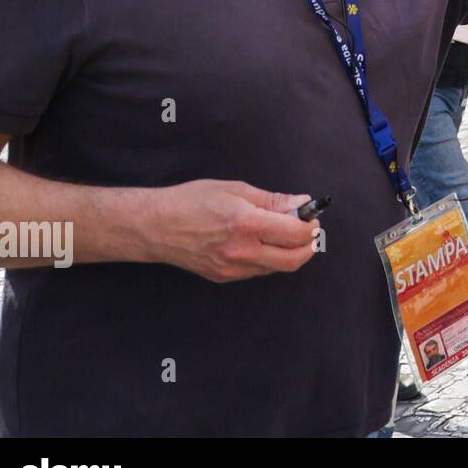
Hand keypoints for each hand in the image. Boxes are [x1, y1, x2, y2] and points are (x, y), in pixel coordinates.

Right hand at [143, 179, 320, 281]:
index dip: (310, 226)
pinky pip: (259, 271)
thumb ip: (272, 200)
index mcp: (244, 224)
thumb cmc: (192, 201)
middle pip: (293, 260)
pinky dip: (270, 258)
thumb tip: (302, 203)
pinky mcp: (225, 277)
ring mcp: (232, 268)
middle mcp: (240, 251)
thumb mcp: (235, 190)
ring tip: (285, 233)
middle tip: (310, 231)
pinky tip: (262, 242)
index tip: (312, 217)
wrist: (155, 227)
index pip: (294, 233)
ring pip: (277, 267)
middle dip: (309, 246)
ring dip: (290, 252)